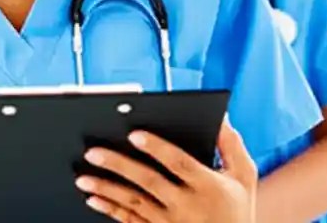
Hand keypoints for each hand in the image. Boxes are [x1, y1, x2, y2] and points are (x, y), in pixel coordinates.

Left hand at [74, 120, 255, 221]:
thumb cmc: (238, 210)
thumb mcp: (243, 177)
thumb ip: (230, 145)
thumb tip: (221, 115)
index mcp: (208, 185)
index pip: (179, 163)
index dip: (157, 148)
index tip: (134, 134)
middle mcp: (188, 206)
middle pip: (149, 182)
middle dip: (119, 165)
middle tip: (92, 151)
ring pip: (135, 203)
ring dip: (106, 190)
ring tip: (82, 178)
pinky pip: (132, 222)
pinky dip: (111, 211)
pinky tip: (93, 200)